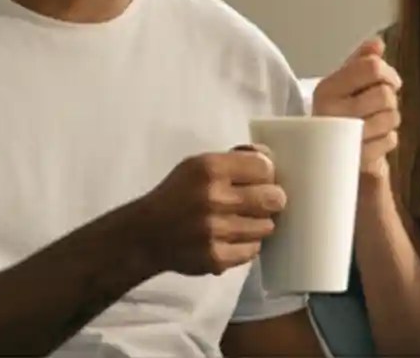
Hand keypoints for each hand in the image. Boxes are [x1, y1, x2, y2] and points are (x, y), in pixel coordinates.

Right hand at [134, 148, 285, 275]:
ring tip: (240, 220)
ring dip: (258, 223)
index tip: (260, 179)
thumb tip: (269, 160)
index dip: (266, 173)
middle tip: (261, 201)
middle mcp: (214, 198)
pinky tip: (231, 237)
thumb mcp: (197, 165)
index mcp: (210, 169)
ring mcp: (216, 231)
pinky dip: (246, 244)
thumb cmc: (177, 194)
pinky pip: (253, 249)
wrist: (145, 235)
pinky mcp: (217, 257)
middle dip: (271, 199)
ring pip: (267, 226)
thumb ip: (234, 161)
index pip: (264, 167)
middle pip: (274, 198)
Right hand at [312, 38, 401, 183]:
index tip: (389, 81)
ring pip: (391, 117)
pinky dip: (388, 139)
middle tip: (380, 105)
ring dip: (390, 119)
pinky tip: (374, 139)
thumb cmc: (340, 112)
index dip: (389, 73)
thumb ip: (361, 61)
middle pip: (385, 94)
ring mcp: (343, 137)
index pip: (372, 67)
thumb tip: (377, 43)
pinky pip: (391, 140)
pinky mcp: (357, 158)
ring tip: (376, 121)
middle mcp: (331, 111)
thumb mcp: (344, 83)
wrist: (326, 154)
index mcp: (327, 88)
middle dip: (390, 99)